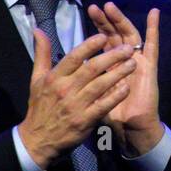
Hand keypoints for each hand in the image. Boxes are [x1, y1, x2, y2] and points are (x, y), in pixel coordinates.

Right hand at [19, 32, 137, 168]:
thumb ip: (42, 54)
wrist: (38, 139)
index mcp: (54, 78)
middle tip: (127, 49)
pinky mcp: (85, 120)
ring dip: (118, 73)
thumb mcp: (36, 79)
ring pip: (100, 85)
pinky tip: (127, 87)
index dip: (89, 46)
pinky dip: (115, 96)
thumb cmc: (40, 106)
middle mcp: (64, 89)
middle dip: (111, 57)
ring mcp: (75, 105)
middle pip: (91, 69)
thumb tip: (39, 30)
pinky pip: (103, 105)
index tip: (104, 36)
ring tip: (133, 64)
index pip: (73, 57)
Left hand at [88, 4, 162, 156]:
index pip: (103, 40)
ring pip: (130, 35)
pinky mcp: (149, 67)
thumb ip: (77, 79)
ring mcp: (138, 61)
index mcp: (110, 64)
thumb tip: (59, 70)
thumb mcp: (86, 94)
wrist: (130, 127)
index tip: (91, 10)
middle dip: (107, 20)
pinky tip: (154, 13)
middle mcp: (124, 60)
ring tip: (113, 7)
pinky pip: (152, 46)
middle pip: (115, 34)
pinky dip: (154, 29)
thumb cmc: (110, 112)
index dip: (99, 25)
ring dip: (122, 20)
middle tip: (98, 6)